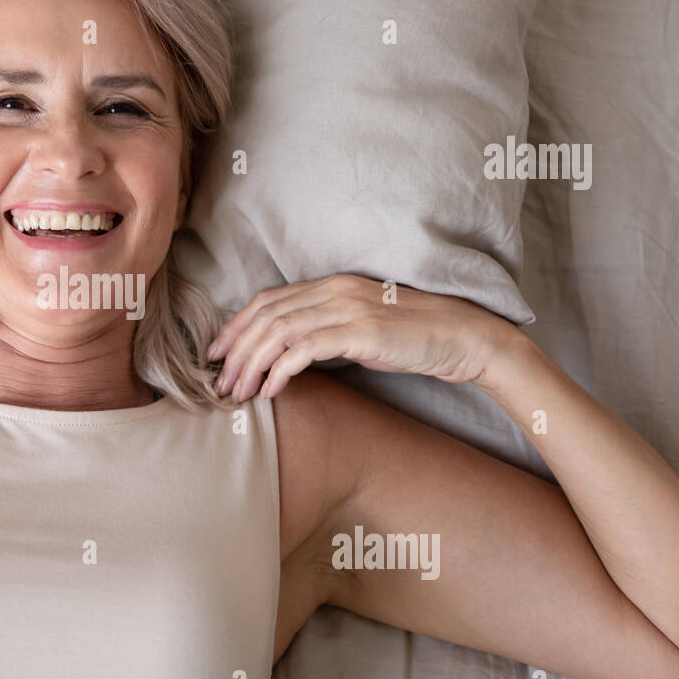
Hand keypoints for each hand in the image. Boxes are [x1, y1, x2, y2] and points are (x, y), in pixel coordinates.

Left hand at [205, 274, 519, 400]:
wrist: (463, 339)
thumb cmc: (412, 339)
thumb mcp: (360, 330)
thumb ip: (324, 332)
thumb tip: (286, 357)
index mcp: (330, 285)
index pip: (267, 301)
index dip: (235, 327)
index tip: (215, 355)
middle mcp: (334, 290)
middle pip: (265, 316)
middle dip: (235, 351)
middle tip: (219, 384)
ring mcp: (347, 308)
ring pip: (278, 332)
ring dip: (251, 365)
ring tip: (238, 394)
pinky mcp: (361, 331)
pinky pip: (304, 350)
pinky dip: (280, 371)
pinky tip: (271, 391)